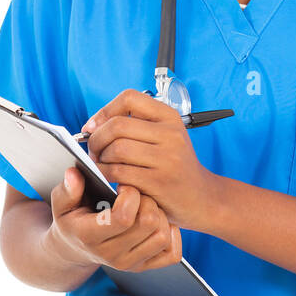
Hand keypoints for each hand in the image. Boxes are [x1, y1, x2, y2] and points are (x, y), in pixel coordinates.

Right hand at [45, 166, 182, 272]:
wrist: (74, 249)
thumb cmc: (72, 219)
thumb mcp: (62, 203)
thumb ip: (68, 189)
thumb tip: (74, 175)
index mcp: (90, 236)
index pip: (124, 217)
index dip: (130, 195)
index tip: (123, 186)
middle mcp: (111, 255)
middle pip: (149, 223)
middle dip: (147, 201)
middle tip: (136, 195)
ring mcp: (129, 264)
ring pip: (162, 236)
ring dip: (159, 215)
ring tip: (145, 207)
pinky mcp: (143, 268)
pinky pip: (172, 254)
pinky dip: (171, 235)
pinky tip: (158, 223)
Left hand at [80, 88, 221, 231]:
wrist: (202, 197)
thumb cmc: (175, 166)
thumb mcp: (164, 137)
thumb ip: (135, 126)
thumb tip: (93, 124)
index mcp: (169, 117)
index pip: (129, 98)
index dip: (105, 110)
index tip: (94, 126)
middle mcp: (171, 134)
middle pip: (118, 125)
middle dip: (96, 138)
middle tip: (93, 150)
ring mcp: (167, 158)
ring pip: (117, 149)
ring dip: (100, 158)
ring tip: (101, 164)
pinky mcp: (160, 182)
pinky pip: (120, 172)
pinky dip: (106, 174)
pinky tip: (109, 177)